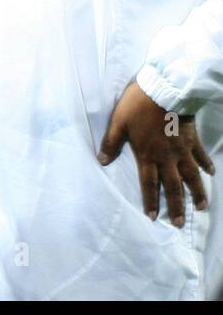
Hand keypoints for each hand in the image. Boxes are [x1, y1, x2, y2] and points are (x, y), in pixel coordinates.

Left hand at [99, 81, 214, 225]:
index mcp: (148, 155)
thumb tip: (102, 161)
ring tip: (202, 207)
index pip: (149, 183)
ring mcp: (183, 150)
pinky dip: (207, 165)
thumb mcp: (118, 123)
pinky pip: (201, 156)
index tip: (153, 217)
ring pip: (192, 176)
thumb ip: (111, 144)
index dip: (150, 201)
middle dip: (176, 206)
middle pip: (173, 186)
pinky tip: (211, 174)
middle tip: (179, 223)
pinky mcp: (193, 139)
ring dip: (197, 192)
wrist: (164, 90)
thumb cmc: (137, 106)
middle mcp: (167, 157)